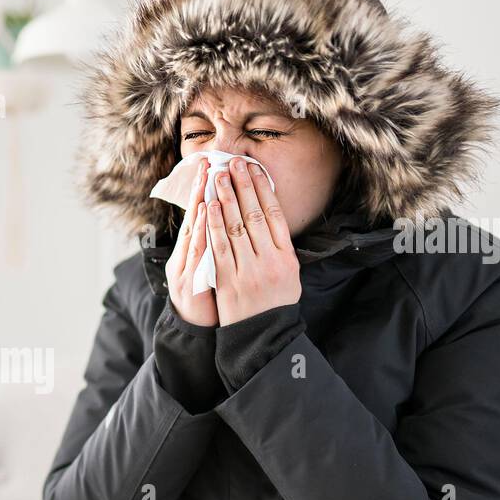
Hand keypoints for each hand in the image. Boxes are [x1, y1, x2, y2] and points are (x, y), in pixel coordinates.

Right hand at [164, 156, 218, 326]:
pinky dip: (200, 230)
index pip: (199, 214)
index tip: (211, 166)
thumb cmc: (206, 299)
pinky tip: (204, 212)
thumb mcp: (210, 269)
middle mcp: (184, 255)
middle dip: (202, 188)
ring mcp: (184, 267)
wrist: (194, 332)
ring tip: (207, 180)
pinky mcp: (187, 281)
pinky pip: (196, 252)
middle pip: (193, 217)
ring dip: (200, 203)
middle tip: (208, 163)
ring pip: (192, 230)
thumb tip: (229, 221)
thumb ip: (216, 247)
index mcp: (191, 251)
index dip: (204, 190)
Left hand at [209, 157, 301, 325]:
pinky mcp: (227, 281)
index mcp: (286, 257)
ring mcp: (248, 270)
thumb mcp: (290, 274)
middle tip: (233, 163)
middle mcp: (268, 261)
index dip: (262, 188)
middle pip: (254, 214)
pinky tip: (209, 207)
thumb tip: (271, 216)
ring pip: (236, 227)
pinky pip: (219, 248)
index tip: (253, 168)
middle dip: (242, 186)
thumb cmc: (275, 303)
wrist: (263, 336)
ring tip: (218, 176)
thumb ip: (280, 247)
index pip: (274, 214)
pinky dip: (214, 225)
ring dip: (226, 198)